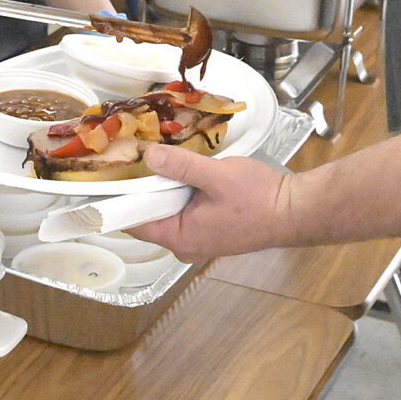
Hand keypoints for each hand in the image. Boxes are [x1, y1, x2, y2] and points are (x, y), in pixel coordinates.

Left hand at [125, 144, 296, 262]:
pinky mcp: (212, 229)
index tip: (105, 174)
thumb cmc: (258, 198)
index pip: (134, 222)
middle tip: (130, 155)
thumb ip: (181, 166)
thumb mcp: (216, 176)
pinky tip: (180, 168)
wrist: (295, 211)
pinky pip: (185, 210)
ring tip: (152, 156)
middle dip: (141, 188)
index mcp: (180, 237)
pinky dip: (180, 191)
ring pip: (168, 211)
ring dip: (163, 187)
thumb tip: (148, 156)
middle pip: (149, 215)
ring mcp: (199, 238)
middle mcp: (185, 244)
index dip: (118, 200)